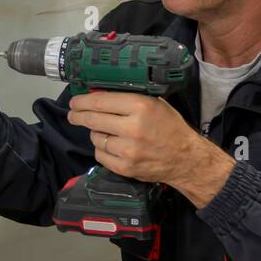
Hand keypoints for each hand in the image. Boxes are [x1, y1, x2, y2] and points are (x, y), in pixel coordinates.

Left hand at [66, 90, 236, 208]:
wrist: (186, 159)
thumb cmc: (170, 128)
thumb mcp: (155, 104)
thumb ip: (130, 98)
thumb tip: (100, 93)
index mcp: (141, 107)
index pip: (101, 101)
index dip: (83, 101)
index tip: (75, 102)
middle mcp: (132, 128)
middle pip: (93, 119)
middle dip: (79, 116)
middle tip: (74, 114)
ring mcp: (127, 150)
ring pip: (96, 138)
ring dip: (96, 133)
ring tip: (106, 131)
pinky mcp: (124, 167)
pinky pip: (100, 155)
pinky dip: (102, 150)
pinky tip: (112, 146)